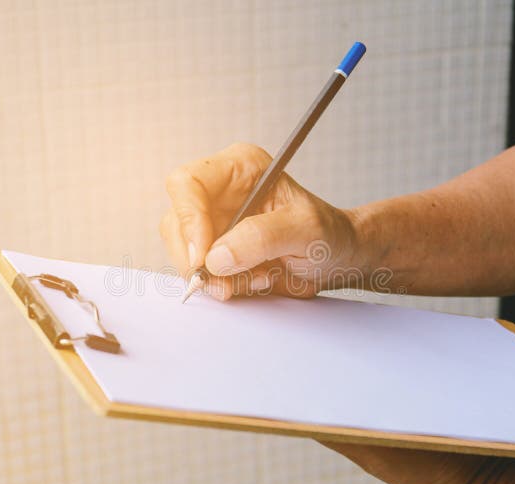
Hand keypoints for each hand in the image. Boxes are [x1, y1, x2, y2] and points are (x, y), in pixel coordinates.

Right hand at [160, 143, 364, 299]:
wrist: (336, 259)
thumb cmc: (328, 234)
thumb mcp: (306, 231)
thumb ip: (262, 237)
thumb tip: (216, 256)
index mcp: (240, 167)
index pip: (188, 183)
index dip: (189, 220)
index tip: (204, 257)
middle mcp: (219, 190)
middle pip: (177, 221)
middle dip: (199, 259)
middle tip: (227, 284)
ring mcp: (213, 221)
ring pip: (182, 250)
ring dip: (214, 276)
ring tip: (259, 277)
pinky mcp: (213, 249)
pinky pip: (197, 271)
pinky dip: (222, 284)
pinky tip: (254, 280)